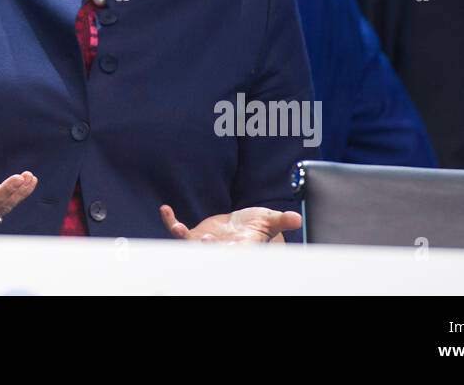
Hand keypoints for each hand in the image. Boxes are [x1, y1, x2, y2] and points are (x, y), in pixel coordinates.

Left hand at [160, 204, 300, 242]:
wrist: (242, 227)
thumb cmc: (257, 226)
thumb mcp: (271, 221)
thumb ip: (283, 220)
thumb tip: (297, 218)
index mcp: (241, 248)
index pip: (236, 252)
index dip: (232, 250)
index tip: (229, 245)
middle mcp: (220, 249)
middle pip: (212, 252)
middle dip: (207, 248)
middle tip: (204, 241)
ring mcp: (204, 244)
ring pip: (190, 245)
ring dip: (183, 238)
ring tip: (177, 227)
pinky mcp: (193, 235)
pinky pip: (178, 231)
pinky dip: (171, 222)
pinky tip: (165, 210)